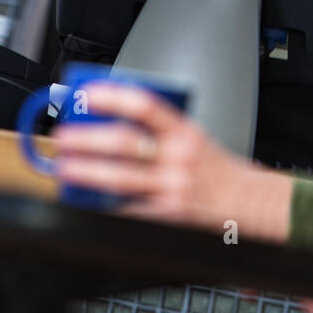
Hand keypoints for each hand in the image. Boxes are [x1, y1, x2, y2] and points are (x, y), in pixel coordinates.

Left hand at [54, 82, 259, 231]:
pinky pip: (129, 211)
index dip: (113, 97)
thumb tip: (106, 125)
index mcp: (184, 131)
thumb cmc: (215, 171)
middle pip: (125, 143)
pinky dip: (105, 208)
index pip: (145, 105)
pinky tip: (87, 204)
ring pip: (120, 178)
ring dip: (86, 172)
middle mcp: (179, 158)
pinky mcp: (170, 218)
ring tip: (64, 169)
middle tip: (63, 138)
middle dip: (87, 140)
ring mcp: (173, 189)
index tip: (87, 95)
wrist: (249, 204)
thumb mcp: (193, 139)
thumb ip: (158, 132)